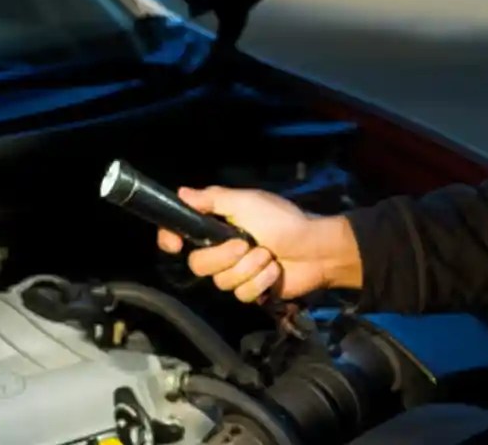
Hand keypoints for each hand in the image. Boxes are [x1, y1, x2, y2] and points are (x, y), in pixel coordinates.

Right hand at [156, 186, 358, 302]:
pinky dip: (261, 282)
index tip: (175, 245)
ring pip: (221, 282)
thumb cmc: (282, 220)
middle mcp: (221, 249)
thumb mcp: (247, 202)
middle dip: (224, 256)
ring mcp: (236, 271)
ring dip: (249, 268)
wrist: (317, 248)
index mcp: (216, 225)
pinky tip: (274, 272)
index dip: (170, 240)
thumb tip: (180, 193)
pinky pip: (242, 295)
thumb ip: (212, 199)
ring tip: (269, 257)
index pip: (180, 233)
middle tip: (247, 245)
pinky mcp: (251, 290)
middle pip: (198, 264)